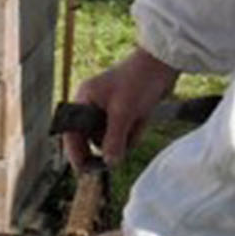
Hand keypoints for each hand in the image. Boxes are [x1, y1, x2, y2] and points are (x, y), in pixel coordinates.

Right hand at [64, 47, 179, 169]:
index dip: (75, 151)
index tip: (83, 170)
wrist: (162, 65)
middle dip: (109, 143)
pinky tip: (143, 118)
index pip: (72, 132)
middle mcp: (93, 105)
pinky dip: (134, 132)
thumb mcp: (123, 112)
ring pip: (111, 138)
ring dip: (126, 137)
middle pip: (92, 138)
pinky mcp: (124, 113)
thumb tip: (109, 163)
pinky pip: (125, 133)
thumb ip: (113, 139)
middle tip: (118, 152)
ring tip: (137, 120)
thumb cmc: (138, 81)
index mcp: (84, 99)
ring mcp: (109, 110)